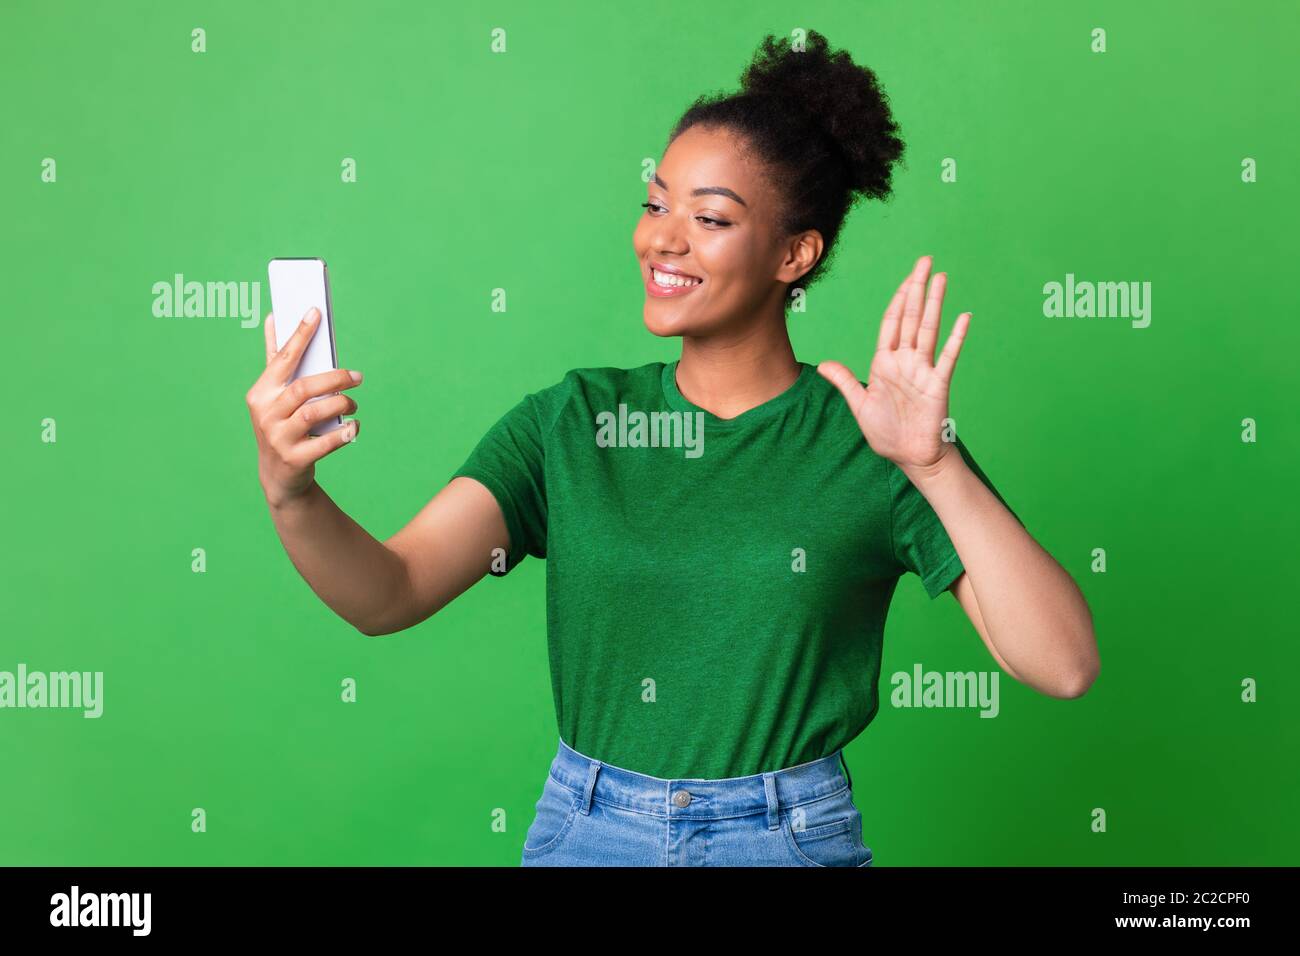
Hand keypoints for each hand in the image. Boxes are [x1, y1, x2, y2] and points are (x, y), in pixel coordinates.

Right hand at [246, 308, 362, 508]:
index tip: (316, 312)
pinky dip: (345, 432)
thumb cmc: (281, 425)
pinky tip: (353, 426)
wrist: (279, 475)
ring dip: (341, 404)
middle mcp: (266, 414)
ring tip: (353, 403)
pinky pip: (326, 442)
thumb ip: (276, 358)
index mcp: (261, 393)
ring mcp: (278, 438)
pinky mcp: (295, 459)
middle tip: (358, 376)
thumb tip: (273, 318)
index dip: (300, 335)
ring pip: (315, 413)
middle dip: (335, 378)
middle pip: (304, 387)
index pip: (283, 358)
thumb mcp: (273, 395)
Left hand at [817, 255, 969, 475]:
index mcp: (885, 363)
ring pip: (928, 329)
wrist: (909, 457)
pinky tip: (963, 317)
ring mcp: (923, 370)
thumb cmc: (886, 433)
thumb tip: (824, 364)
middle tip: (925, 261)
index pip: (891, 322)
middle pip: (910, 317)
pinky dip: (956, 337)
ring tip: (940, 278)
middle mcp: (906, 361)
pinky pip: (948, 356)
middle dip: (916, 288)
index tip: (906, 277)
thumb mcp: (860, 405)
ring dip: (934, 303)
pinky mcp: (938, 384)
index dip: (897, 298)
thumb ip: (846, 382)